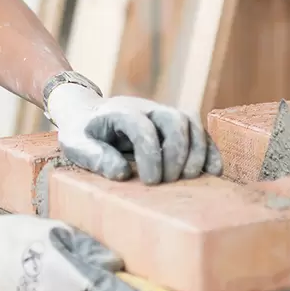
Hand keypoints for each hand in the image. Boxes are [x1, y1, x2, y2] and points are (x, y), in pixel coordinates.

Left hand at [47, 83, 222, 183]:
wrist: (87, 114)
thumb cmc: (81, 132)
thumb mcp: (75, 144)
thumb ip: (95, 156)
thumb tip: (123, 174)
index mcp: (120, 111)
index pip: (142, 126)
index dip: (151, 154)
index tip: (151, 182)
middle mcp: (146, 108)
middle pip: (174, 119)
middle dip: (178, 152)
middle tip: (170, 181)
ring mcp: (162, 114)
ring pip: (190, 123)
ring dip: (197, 151)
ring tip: (191, 178)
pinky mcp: (173, 125)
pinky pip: (198, 132)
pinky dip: (208, 150)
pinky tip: (213, 171)